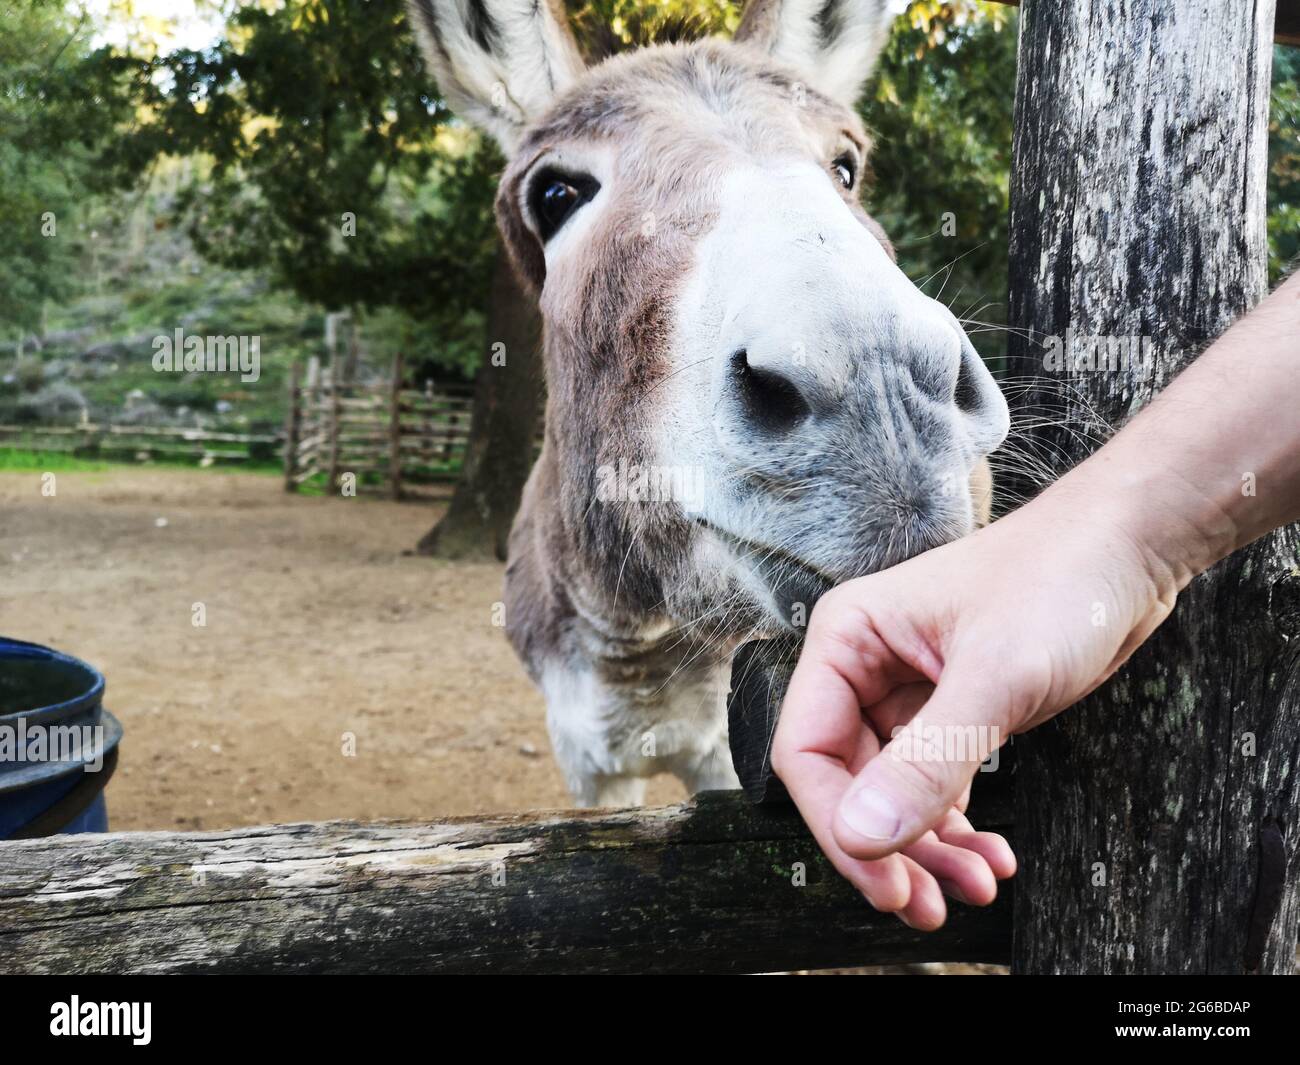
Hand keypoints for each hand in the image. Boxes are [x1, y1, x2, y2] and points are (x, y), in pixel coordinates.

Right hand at [771, 483, 1178, 927]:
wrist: (1128, 551)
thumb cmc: (1059, 581)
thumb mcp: (995, 677)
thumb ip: (927, 761)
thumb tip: (863, 836)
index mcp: (849, 640)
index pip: (808, 751)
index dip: (838, 824)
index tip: (886, 877)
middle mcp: (866, 667)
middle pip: (846, 782)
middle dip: (886, 847)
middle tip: (926, 904)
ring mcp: (907, 692)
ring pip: (890, 793)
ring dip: (925, 847)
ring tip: (974, 886)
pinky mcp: (949, 711)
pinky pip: (932, 785)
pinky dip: (955, 827)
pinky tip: (990, 854)